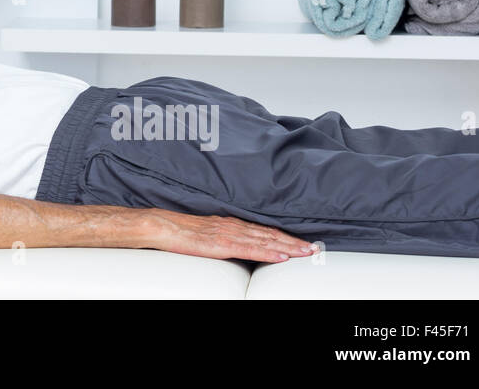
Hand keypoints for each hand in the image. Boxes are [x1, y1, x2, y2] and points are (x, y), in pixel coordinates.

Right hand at [139, 208, 319, 262]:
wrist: (163, 226)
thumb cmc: (182, 231)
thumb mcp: (208, 231)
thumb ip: (226, 235)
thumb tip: (240, 243)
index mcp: (232, 223)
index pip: (265, 230)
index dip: (286, 237)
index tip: (304, 242)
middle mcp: (234, 226)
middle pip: (271, 234)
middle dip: (294, 242)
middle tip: (315, 248)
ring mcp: (230, 234)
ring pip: (265, 241)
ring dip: (288, 247)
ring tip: (306, 252)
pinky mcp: (222, 244)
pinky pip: (250, 249)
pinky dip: (268, 251)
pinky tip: (281, 256)